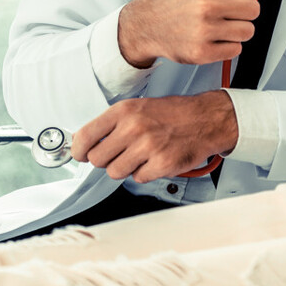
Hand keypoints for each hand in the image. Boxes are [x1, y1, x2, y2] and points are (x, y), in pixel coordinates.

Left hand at [71, 90, 238, 181]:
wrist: (207, 119)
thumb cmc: (173, 113)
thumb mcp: (138, 107)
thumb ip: (111, 123)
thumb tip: (83, 140)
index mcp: (125, 111)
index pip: (85, 137)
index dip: (79, 151)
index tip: (80, 155)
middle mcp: (134, 128)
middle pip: (97, 159)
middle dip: (106, 160)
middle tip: (119, 154)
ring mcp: (148, 147)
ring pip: (115, 172)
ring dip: (126, 168)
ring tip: (141, 156)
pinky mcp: (161, 164)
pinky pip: (138, 178)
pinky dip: (145, 173)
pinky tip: (155, 160)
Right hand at [119, 0, 261, 66]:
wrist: (148, 24)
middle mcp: (207, 4)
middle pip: (254, 10)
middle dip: (243, 11)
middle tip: (227, 10)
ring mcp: (205, 29)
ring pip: (247, 31)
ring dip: (236, 30)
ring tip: (219, 24)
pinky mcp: (203, 51)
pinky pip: (235, 50)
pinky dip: (227, 46)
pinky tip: (212, 38)